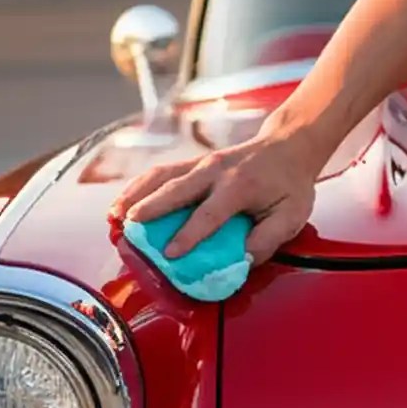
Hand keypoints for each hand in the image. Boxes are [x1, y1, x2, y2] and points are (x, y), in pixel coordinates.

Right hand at [110, 119, 328, 262]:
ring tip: (114, 215)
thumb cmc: (290, 186)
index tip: (170, 254)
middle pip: (175, 188)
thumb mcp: (292, 216)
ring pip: (161, 175)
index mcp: (240, 185)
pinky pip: (161, 172)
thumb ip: (268, 239)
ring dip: (134, 194)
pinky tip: (123, 202)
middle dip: (149, 207)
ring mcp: (201, 162)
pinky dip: (139, 186)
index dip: (189, 234)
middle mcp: (216, 169)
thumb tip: (242, 261)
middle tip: (127, 227)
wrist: (288, 146)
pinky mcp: (192, 162)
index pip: (209, 213)